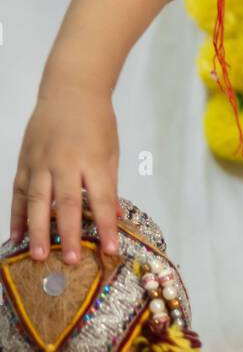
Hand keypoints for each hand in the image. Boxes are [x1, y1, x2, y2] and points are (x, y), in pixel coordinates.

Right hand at [10, 84, 121, 264]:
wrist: (70, 91)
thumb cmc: (97, 121)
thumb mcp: (111, 151)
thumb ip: (110, 184)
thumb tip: (116, 216)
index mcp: (92, 161)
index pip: (102, 199)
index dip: (107, 225)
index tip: (111, 249)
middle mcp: (65, 163)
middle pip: (67, 203)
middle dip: (70, 234)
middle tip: (71, 261)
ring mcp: (41, 162)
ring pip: (37, 201)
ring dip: (38, 230)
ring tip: (38, 256)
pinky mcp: (24, 162)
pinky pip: (18, 192)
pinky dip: (17, 215)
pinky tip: (17, 236)